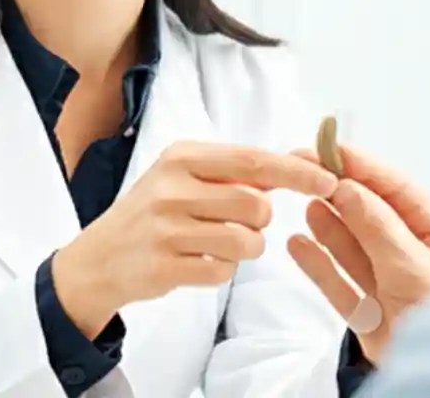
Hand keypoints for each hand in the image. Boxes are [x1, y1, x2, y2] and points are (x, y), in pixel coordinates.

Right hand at [53, 141, 337, 337]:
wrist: (99, 258)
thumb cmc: (154, 213)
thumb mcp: (184, 177)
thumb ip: (233, 171)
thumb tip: (296, 165)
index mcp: (182, 157)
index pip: (254, 160)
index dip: (297, 172)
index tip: (330, 181)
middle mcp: (172, 188)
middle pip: (256, 205)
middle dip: (259, 220)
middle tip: (237, 222)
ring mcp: (166, 228)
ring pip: (246, 241)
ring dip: (244, 248)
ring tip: (215, 243)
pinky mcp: (164, 265)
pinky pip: (223, 271)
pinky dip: (220, 270)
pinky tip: (197, 262)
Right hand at [286, 144, 429, 364]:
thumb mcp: (413, 267)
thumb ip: (377, 226)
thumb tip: (345, 185)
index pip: (389, 186)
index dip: (356, 163)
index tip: (324, 145)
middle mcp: (407, 249)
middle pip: (364, 210)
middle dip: (334, 189)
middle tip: (299, 168)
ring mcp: (386, 278)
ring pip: (347, 241)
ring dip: (325, 222)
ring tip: (302, 202)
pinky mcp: (367, 309)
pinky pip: (336, 279)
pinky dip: (316, 262)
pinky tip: (297, 244)